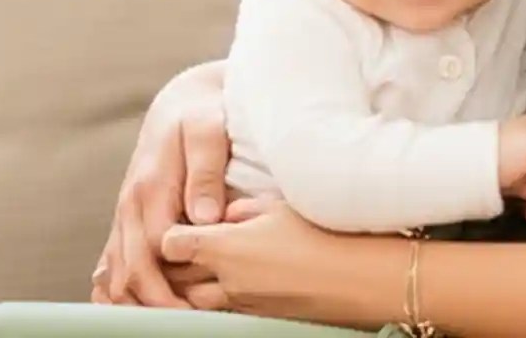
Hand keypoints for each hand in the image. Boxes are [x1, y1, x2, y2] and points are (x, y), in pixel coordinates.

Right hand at [90, 60, 230, 307]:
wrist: (183, 100)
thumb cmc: (203, 113)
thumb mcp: (209, 130)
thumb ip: (205, 170)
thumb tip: (204, 216)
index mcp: (150, 188)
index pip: (154, 251)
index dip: (173, 283)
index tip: (200, 308)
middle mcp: (131, 206)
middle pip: (131, 271)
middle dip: (154, 304)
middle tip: (188, 325)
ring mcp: (126, 214)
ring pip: (116, 272)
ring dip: (134, 302)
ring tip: (166, 323)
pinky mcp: (128, 218)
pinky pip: (113, 262)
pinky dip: (119, 289)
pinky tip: (133, 308)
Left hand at [160, 199, 330, 316]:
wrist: (354, 278)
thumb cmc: (321, 235)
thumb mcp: (280, 207)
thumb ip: (245, 208)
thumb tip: (228, 213)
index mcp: (226, 246)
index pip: (172, 244)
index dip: (171, 235)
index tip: (181, 226)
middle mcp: (225, 280)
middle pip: (175, 277)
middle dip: (174, 264)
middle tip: (187, 247)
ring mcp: (240, 304)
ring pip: (194, 300)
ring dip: (194, 285)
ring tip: (211, 268)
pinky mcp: (256, 319)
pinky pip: (222, 310)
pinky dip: (220, 298)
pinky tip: (239, 284)